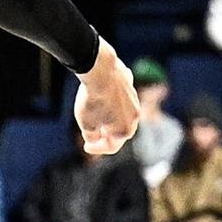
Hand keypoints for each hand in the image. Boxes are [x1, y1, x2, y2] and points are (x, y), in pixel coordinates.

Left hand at [74, 40, 140, 155]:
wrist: (100, 72)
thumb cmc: (93, 101)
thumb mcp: (86, 125)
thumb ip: (92, 137)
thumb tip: (95, 138)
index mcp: (124, 130)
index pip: (112, 147)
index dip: (97, 149)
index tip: (85, 147)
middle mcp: (135, 117)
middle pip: (120, 131)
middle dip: (107, 134)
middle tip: (92, 132)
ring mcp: (134, 100)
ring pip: (121, 114)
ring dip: (109, 117)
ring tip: (93, 114)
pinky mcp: (130, 86)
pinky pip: (120, 98)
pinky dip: (111, 101)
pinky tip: (101, 96)